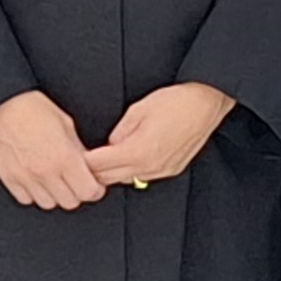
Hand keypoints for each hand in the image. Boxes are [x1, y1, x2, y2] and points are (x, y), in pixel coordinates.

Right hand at [0, 88, 105, 209]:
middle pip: (70, 202)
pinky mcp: (9, 179)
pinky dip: (34, 193)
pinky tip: (36, 179)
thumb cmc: (31, 107)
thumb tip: (87, 165)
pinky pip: (27, 199)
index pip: (88, 192)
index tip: (93, 184)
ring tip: (54, 179)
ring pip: (49, 204)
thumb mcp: (66, 123)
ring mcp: (25, 178)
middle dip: (76, 192)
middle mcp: (45, 172)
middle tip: (74, 180)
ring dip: (55, 195)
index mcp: (64, 157)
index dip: (94, 189)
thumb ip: (78, 149)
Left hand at [84, 81, 236, 188]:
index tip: (74, 157)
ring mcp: (163, 170)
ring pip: (127, 179)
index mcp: (138, 151)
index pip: (99, 165)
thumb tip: (111, 143)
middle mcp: (150, 166)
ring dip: (114, 172)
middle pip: (110, 178)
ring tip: (105, 158)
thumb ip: (119, 131)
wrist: (207, 102)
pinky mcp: (172, 169)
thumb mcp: (138, 109)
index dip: (83, 162)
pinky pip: (144, 176)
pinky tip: (129, 158)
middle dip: (95, 170)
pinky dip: (132, 170)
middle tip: (83, 161)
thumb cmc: (176, 101)